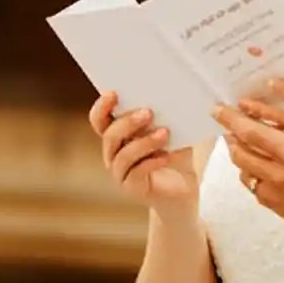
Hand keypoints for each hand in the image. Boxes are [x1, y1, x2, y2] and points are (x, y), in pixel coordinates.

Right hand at [89, 90, 197, 219]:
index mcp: (119, 136)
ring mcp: (121, 174)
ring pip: (123, 156)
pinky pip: (136, 174)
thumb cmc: (175, 155)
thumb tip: (171, 95)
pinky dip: (151, 162)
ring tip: (165, 133)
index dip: (102, 107)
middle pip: (110, 136)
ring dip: (143, 142)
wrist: (183, 189)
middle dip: (127, 123)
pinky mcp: (133, 189)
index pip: (100, 120)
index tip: (114, 93)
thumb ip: (166, 116)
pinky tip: (167, 156)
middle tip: (149, 112)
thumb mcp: (172, 131)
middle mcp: (114, 154)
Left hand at [213, 104, 283, 240]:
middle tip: (230, 127)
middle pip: (241, 155)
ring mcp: (279, 198)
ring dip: (241, 159)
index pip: (249, 132)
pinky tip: (263, 170)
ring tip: (245, 147)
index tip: (217, 109)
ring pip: (246, 175)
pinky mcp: (283, 212)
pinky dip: (255, 178)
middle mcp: (279, 176)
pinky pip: (258, 192)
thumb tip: (267, 119)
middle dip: (231, 138)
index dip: (230, 119)